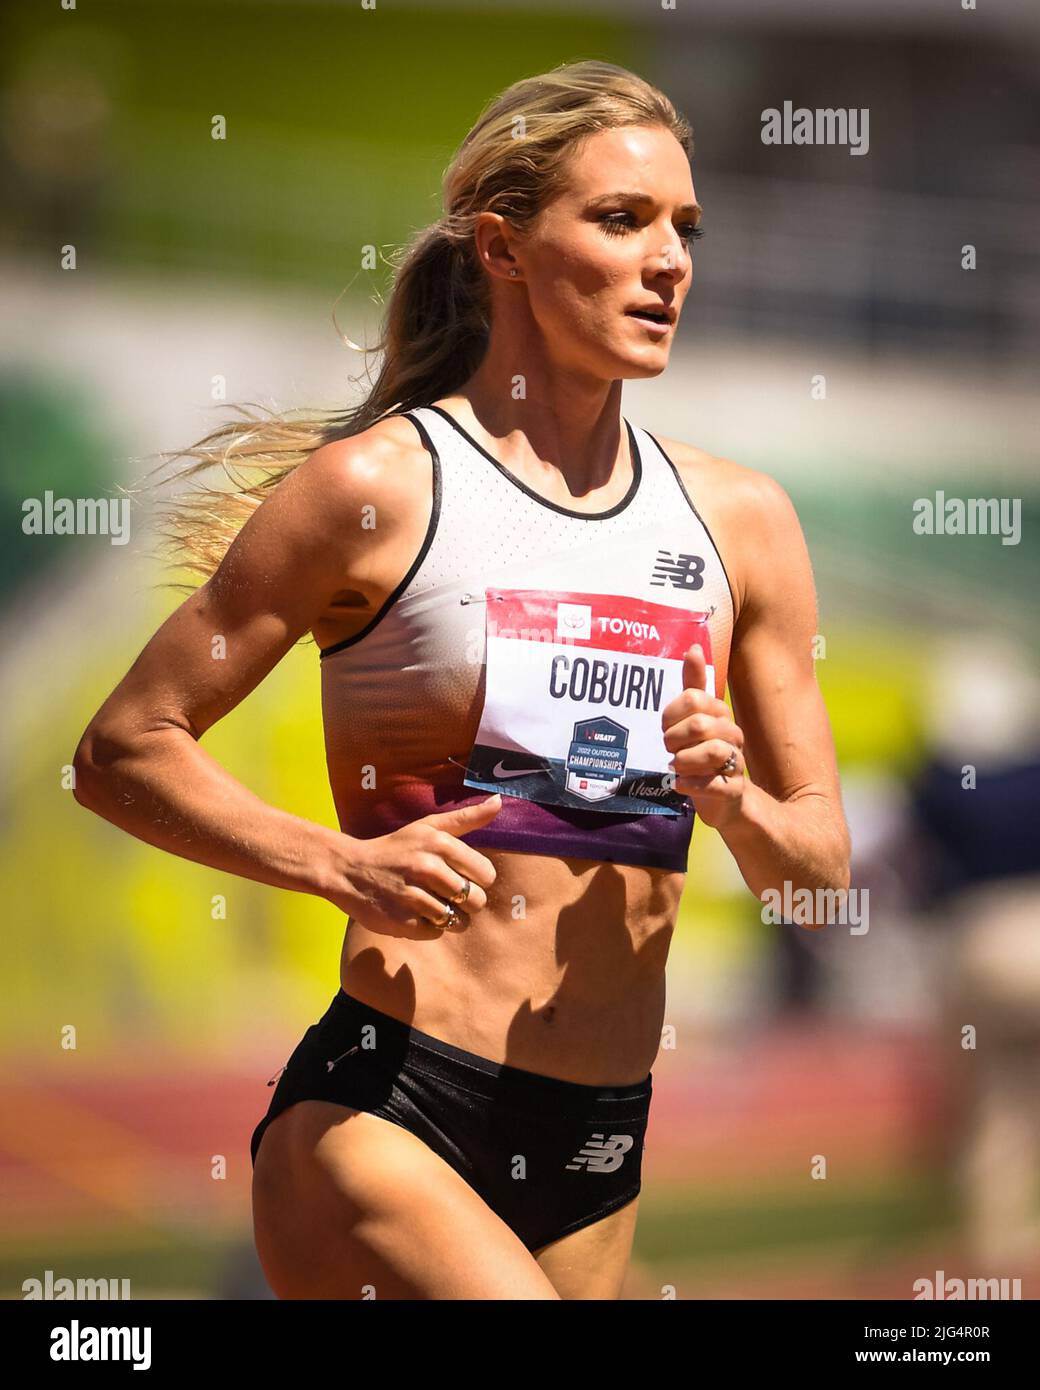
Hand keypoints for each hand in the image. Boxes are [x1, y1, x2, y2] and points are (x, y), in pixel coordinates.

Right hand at [323, 795, 501, 935]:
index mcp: (440, 843)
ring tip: (429, 903)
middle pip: (477, 901)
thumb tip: (499, 802)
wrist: (349, 871)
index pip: (487, 874)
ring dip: (448, 916)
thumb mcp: (428, 827)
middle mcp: (428, 868)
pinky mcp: (403, 922)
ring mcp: (414, 896)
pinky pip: (437, 933)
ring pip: (459, 921)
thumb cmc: (396, 848)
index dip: (477, 879)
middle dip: (466, 901)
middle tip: (445, 893)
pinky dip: (429, 927)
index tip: (459, 875)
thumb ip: (466, 818)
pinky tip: (414, 913)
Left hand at [661, 644, 745, 828]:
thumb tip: (694, 648)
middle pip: (700, 725)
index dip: (671, 714)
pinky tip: (679, 784)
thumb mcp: (696, 719)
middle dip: (675, 739)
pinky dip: (691, 785)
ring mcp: (736, 763)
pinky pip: (715, 785)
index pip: (693, 699)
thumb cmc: (703, 755)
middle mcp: (732, 735)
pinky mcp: (733, 790)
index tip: (666, 727)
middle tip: (669, 749)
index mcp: (721, 714)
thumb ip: (693, 686)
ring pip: (712, 752)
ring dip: (684, 761)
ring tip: (676, 766)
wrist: (727, 800)